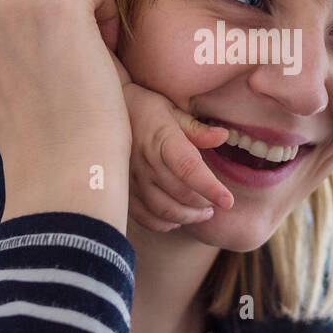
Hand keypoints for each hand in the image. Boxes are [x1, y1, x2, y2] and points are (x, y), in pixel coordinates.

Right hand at [124, 83, 234, 231]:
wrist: (103, 113)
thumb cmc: (145, 109)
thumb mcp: (171, 110)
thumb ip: (197, 129)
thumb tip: (223, 136)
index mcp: (162, 139)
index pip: (188, 168)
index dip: (210, 187)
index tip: (228, 201)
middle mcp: (146, 161)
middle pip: (180, 193)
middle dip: (203, 203)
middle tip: (217, 205)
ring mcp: (132, 179)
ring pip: (163, 209)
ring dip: (187, 217)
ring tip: (203, 214)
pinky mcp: (123, 190)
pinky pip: (143, 216)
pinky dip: (163, 223)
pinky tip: (176, 220)